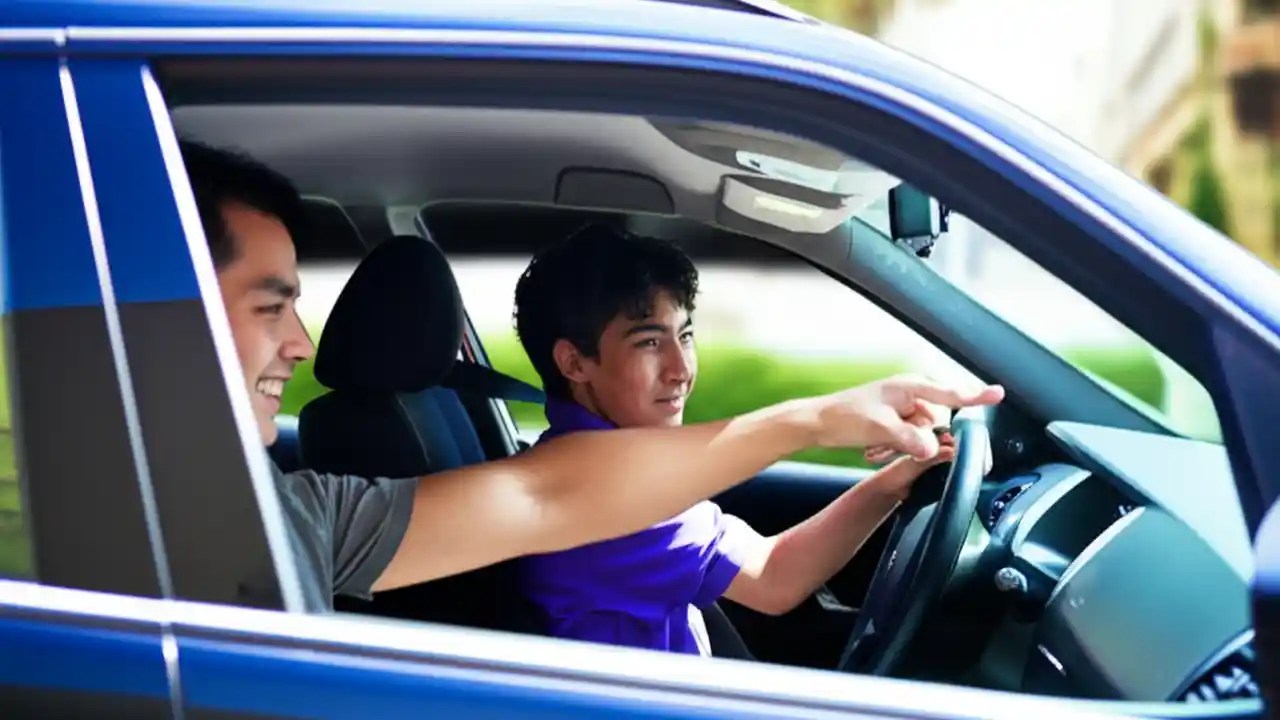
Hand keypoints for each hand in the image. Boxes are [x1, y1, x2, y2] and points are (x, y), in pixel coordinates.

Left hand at [811, 374, 1003, 460]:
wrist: (817, 423)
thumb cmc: (844, 417)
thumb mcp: (880, 429)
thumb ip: (911, 439)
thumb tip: (934, 449)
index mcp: (910, 387)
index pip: (951, 393)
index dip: (976, 395)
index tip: (999, 393)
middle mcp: (910, 394)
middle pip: (937, 422)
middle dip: (918, 439)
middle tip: (891, 445)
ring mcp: (902, 407)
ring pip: (922, 434)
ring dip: (903, 445)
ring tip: (876, 446)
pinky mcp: (895, 420)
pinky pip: (909, 437)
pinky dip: (895, 446)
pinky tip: (875, 448)